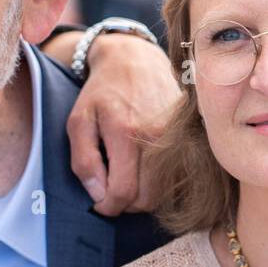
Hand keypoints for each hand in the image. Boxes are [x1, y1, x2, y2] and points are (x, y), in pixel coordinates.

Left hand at [66, 33, 181, 215]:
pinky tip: (144, 171)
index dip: (107, 206)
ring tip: (126, 179)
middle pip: (146, 200)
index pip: (123, 193)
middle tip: (110, 190)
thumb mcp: (78, 121)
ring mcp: (176, 139)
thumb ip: (83, 160)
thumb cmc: (101, 92)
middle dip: (125, 204)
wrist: (135, 60)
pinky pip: (176, 179)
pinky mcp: (189, 139)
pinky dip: (159, 185)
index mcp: (126, 133)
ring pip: (163, 193)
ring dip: (142, 197)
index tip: (98, 202)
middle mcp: (156, 138)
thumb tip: (98, 194)